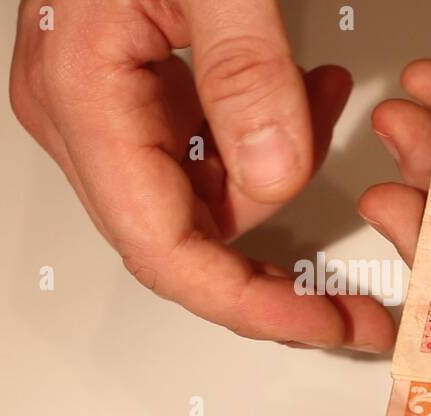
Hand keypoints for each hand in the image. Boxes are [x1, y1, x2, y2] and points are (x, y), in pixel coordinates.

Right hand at [10, 0, 394, 351]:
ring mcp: (104, 106)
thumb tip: (275, 179)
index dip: (249, 304)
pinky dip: (266, 131)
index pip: (165, 248)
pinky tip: (299, 85)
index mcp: (84, 95)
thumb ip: (244, 72)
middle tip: (348, 237)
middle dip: (278, 242)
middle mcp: (82, 116)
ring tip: (321, 92)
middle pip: (187, 232)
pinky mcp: (136, 90)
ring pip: (205, 193)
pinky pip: (207, 148)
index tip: (323, 328)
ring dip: (280, 165)